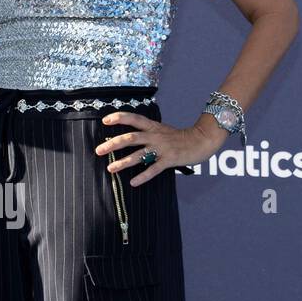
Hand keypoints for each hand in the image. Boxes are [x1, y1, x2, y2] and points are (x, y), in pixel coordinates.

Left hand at [95, 111, 229, 185]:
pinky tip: (133, 183)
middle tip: (99, 150)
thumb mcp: (163, 130)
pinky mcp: (170, 160)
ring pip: (139, 155)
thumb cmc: (180, 137)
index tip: (105, 120)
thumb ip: (148, 133)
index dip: (119, 118)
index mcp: (153, 127)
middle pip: (131, 138)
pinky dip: (143, 176)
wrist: (202, 140)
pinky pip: (154, 169)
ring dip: (123, 162)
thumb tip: (129, 139)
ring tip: (110, 169)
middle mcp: (156, 136)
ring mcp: (162, 148)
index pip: (134, 118)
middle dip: (113, 144)